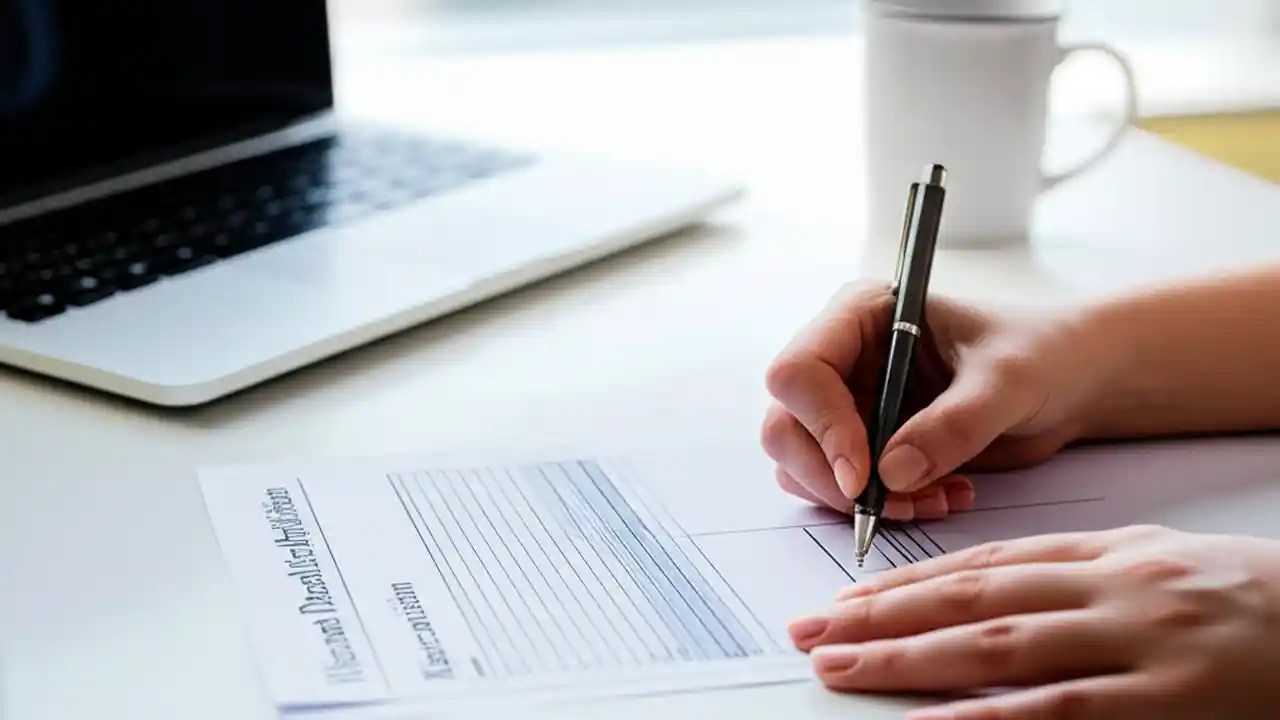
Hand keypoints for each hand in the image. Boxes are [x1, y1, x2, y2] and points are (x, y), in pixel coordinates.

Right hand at [761, 283, 1098, 519]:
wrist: (1072, 384)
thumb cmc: (1043, 355)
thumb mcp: (1008, 382)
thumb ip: (953, 424)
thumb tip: (889, 474)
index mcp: (861, 315)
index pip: (800, 371)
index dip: (822, 426)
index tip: (863, 478)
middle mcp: (841, 358)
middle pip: (786, 424)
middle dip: (831, 476)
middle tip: (890, 507)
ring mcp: (848, 403)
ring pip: (803, 464)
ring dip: (858, 500)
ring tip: (933, 500)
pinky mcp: (863, 445)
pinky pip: (839, 488)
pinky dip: (879, 508)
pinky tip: (937, 498)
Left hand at [788, 526, 1279, 718]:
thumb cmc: (1247, 600)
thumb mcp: (1156, 565)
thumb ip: (1074, 574)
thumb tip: (984, 592)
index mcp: (1106, 551)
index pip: (983, 562)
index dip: (906, 584)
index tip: (845, 601)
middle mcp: (1110, 587)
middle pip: (973, 598)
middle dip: (883, 617)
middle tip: (813, 634)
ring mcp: (1138, 642)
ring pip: (1000, 645)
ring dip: (910, 660)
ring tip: (842, 669)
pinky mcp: (1167, 701)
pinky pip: (1060, 711)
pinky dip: (986, 718)